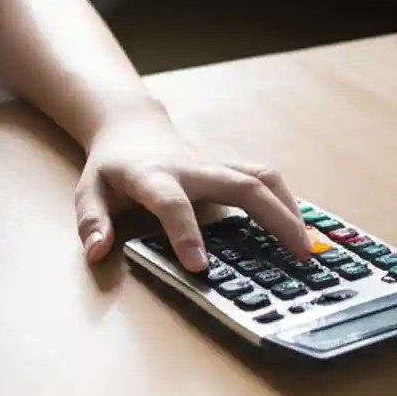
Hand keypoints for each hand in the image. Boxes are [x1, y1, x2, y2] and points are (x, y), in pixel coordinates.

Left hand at [75, 108, 310, 269]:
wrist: (132, 128)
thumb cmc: (111, 168)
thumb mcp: (88, 191)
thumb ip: (91, 222)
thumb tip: (97, 252)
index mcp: (153, 177)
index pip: (173, 204)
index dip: (186, 233)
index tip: (200, 267)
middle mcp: (192, 167)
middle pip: (241, 185)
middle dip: (272, 219)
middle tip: (296, 258)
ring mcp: (217, 163)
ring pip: (263, 178)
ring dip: (290, 210)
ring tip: (307, 249)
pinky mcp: (231, 166)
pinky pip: (267, 178)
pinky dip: (288, 202)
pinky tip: (300, 229)